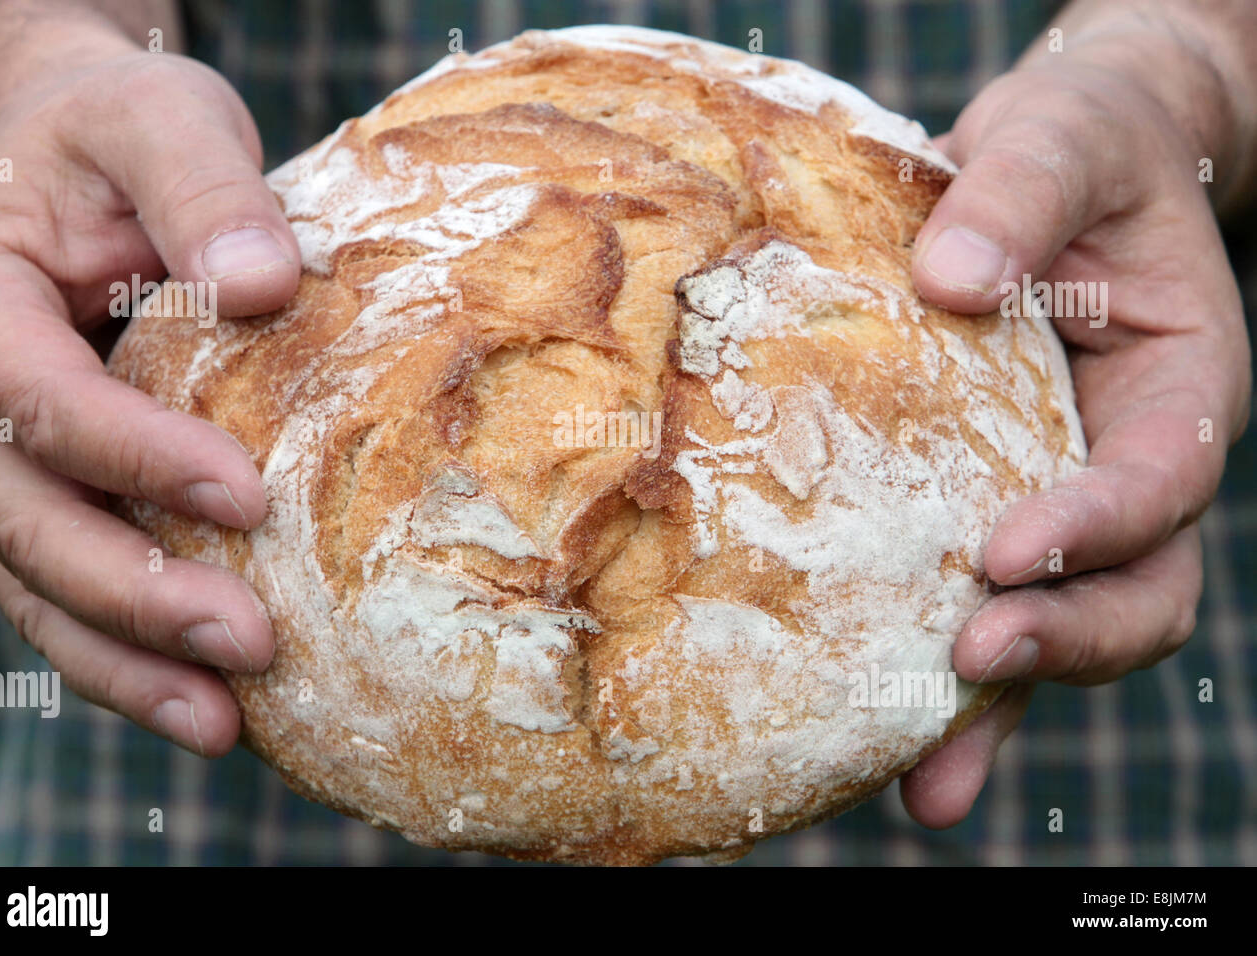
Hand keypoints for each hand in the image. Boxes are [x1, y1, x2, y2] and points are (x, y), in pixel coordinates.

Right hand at [0, 23, 301, 754]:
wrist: (82, 164)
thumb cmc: (120, 138)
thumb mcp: (163, 123)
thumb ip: (205, 190)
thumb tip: (264, 286)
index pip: (35, 395)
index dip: (132, 456)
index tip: (246, 497)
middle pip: (26, 517)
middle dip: (133, 594)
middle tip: (250, 641)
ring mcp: (5, 459)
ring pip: (38, 582)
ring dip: (127, 662)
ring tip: (224, 723)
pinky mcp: (58, 493)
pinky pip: (72, 591)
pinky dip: (131, 656)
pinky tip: (211, 705)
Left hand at [897, 22, 1250, 825]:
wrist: (1048, 174)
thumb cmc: (1071, 153)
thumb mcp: (1056, 142)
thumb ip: (1017, 197)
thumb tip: (947, 283)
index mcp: (1178, 387)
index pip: (1158, 478)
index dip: (1096, 525)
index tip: (1006, 549)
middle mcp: (1129, 465)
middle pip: (1137, 589)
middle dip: (1063, 638)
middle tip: (972, 658)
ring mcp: (1064, 506)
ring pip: (1064, 632)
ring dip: (1003, 709)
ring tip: (927, 782)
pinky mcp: (989, 517)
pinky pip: (986, 614)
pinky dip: (950, 694)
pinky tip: (896, 756)